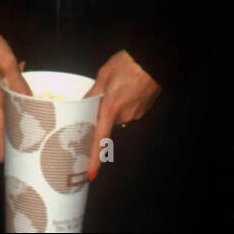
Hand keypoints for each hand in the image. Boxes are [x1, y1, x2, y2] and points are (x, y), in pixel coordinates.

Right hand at [0, 7, 30, 164]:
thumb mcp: (7, 60)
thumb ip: (18, 81)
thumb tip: (29, 98)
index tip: (0, 161)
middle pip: (0, 108)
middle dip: (15, 100)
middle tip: (28, 88)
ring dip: (9, 85)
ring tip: (19, 67)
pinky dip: (0, 79)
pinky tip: (6, 64)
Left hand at [86, 50, 160, 180]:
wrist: (152, 59)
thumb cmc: (126, 64)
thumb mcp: (104, 75)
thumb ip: (92, 93)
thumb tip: (81, 106)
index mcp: (111, 108)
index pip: (100, 139)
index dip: (95, 158)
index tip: (90, 174)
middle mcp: (124, 116)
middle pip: (108, 123)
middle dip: (103, 114)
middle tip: (102, 96)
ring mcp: (136, 114)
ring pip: (119, 117)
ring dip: (115, 107)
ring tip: (118, 87)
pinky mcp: (145, 110)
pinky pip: (130, 112)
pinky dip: (127, 103)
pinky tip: (128, 89)